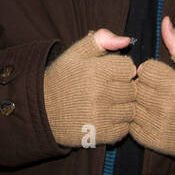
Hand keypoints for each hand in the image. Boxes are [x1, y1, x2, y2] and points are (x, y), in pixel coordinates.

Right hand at [42, 29, 136, 148]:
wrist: (42, 111)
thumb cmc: (61, 79)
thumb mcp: (75, 54)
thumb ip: (101, 40)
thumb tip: (126, 40)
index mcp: (95, 71)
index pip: (129, 68)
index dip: (121, 69)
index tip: (110, 73)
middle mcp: (100, 93)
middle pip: (133, 89)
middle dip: (124, 87)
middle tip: (109, 89)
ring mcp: (101, 116)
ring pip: (131, 109)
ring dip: (124, 106)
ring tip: (108, 104)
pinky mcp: (101, 134)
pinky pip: (124, 128)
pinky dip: (119, 124)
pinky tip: (106, 117)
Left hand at [130, 16, 174, 159]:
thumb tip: (164, 21)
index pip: (145, 69)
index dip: (152, 69)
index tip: (162, 75)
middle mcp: (164, 106)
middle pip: (136, 86)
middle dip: (143, 85)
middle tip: (157, 89)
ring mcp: (156, 125)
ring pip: (131, 105)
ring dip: (138, 102)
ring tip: (153, 101)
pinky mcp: (151, 140)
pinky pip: (131, 124)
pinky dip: (137, 119)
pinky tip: (150, 116)